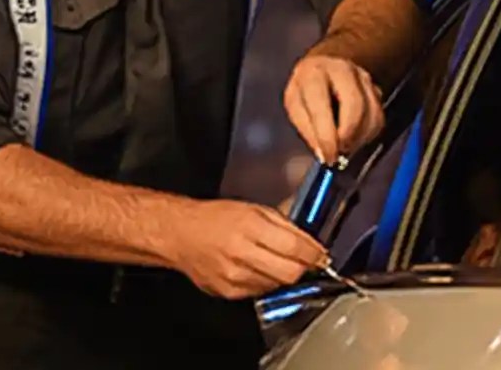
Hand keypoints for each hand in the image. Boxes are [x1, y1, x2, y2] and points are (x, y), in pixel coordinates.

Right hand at [164, 199, 328, 299]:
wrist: (179, 235)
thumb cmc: (213, 218)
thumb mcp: (252, 209)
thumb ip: (284, 224)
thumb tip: (310, 242)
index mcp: (248, 226)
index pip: (294, 248)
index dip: (314, 254)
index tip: (321, 254)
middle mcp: (241, 253)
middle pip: (290, 273)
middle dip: (303, 267)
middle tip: (304, 260)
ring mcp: (234, 276)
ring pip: (278, 285)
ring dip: (283, 274)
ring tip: (273, 259)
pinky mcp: (229, 292)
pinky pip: (261, 292)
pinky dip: (266, 281)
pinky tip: (256, 268)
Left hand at [284, 53, 384, 164]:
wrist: (324, 65)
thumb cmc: (306, 88)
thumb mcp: (295, 105)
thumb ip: (307, 129)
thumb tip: (323, 154)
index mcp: (314, 74)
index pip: (322, 106)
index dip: (326, 136)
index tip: (327, 157)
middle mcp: (342, 70)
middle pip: (355, 106)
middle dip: (348, 136)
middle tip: (339, 153)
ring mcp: (363, 77)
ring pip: (372, 113)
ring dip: (360, 137)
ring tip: (345, 146)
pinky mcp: (375, 88)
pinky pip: (379, 117)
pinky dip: (369, 134)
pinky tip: (355, 137)